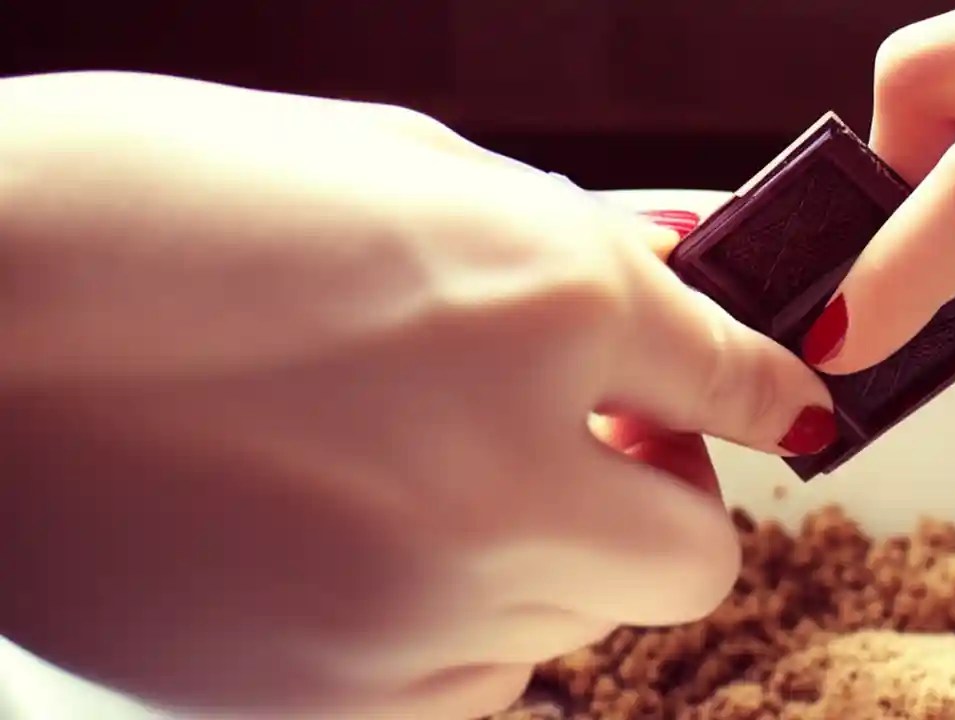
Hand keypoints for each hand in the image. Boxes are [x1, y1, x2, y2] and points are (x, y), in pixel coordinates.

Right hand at [0, 72, 833, 718]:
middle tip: (596, 439)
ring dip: (548, 552)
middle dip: (668, 495)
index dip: (758, 385)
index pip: (740, 377)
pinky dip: (462, 619)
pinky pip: (477, 682)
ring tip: (429, 472)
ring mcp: (421, 607)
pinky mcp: (335, 696)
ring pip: (581, 624)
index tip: (761, 398)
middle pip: (695, 549)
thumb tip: (676, 284)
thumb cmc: (152, 207)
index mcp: (542, 300)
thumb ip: (565, 245)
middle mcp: (507, 472)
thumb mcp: (400, 171)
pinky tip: (371, 543)